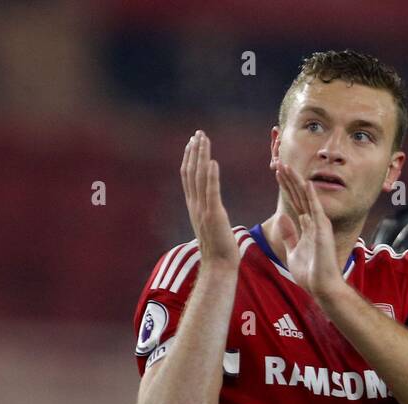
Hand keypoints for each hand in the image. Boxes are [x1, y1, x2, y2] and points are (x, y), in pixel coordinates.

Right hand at [180, 131, 236, 266]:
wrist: (218, 266)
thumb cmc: (218, 249)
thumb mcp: (211, 226)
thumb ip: (209, 212)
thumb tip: (212, 207)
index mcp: (194, 207)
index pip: (189, 177)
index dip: (190, 158)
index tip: (193, 143)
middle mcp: (195, 206)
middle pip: (191, 173)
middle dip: (194, 152)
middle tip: (198, 134)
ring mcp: (203, 210)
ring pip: (199, 178)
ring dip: (201, 157)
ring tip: (203, 139)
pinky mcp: (214, 215)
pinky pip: (211, 191)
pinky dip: (211, 176)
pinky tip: (212, 161)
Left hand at [273, 161, 342, 299]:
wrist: (321, 287)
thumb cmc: (310, 272)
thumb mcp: (292, 251)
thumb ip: (289, 233)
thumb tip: (282, 217)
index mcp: (306, 225)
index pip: (294, 200)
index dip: (285, 185)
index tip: (276, 171)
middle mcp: (313, 221)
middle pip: (298, 194)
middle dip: (288, 178)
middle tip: (278, 161)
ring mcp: (319, 224)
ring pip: (306, 198)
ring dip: (296, 182)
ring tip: (286, 166)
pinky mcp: (322, 231)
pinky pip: (316, 211)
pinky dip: (312, 197)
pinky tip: (306, 183)